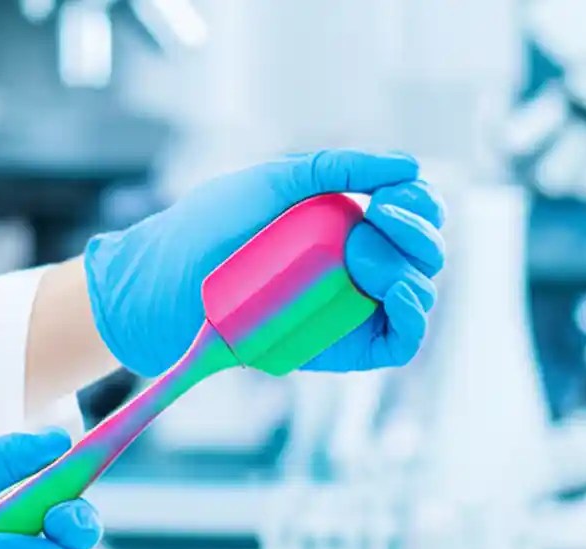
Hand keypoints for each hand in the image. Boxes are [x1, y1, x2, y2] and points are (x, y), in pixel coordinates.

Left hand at [84, 149, 446, 376]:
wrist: (161, 287)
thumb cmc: (208, 230)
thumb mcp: (273, 183)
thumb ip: (336, 167)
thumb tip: (410, 165)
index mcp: (344, 220)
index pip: (411, 211)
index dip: (419, 202)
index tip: (394, 194)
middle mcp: (356, 263)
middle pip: (424, 250)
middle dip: (419, 229)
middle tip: (382, 214)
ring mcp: (351, 306)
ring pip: (419, 290)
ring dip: (411, 265)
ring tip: (361, 254)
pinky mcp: (345, 347)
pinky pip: (402, 338)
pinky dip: (414, 314)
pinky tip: (396, 292)